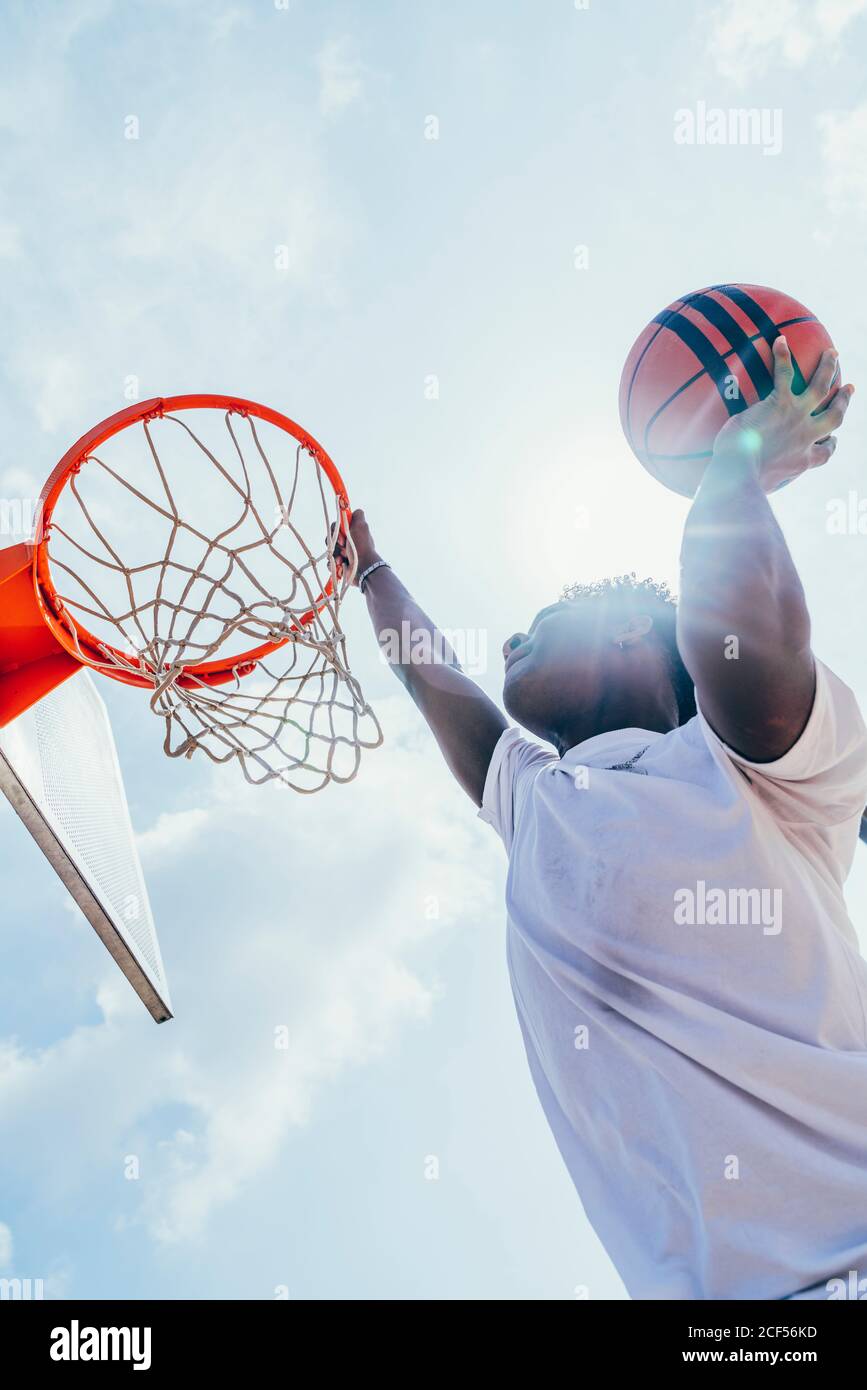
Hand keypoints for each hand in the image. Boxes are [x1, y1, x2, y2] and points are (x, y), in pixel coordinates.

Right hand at [332, 507, 381, 585]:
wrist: (363, 569)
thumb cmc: (362, 547)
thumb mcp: (361, 526)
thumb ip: (358, 515)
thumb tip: (355, 511)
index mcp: (351, 533)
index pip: (336, 527)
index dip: (336, 531)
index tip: (343, 537)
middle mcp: (348, 542)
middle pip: (331, 539)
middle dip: (335, 544)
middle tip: (343, 548)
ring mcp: (344, 554)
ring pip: (329, 551)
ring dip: (335, 555)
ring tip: (343, 559)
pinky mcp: (341, 565)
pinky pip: (330, 563)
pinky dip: (333, 564)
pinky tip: (340, 565)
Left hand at [712, 336, 854, 490]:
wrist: (739, 474)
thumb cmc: (740, 483)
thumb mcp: (757, 486)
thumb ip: (759, 480)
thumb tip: (741, 483)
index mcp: (802, 461)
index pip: (824, 453)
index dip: (830, 444)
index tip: (832, 439)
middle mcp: (806, 438)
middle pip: (834, 416)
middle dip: (843, 401)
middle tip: (848, 388)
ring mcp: (796, 418)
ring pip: (820, 388)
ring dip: (828, 368)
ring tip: (832, 353)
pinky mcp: (780, 404)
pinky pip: (784, 374)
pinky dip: (782, 356)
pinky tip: (780, 339)